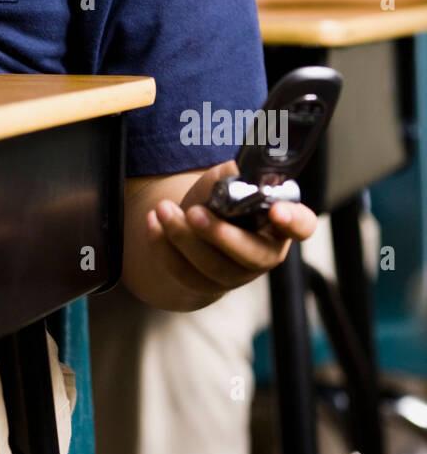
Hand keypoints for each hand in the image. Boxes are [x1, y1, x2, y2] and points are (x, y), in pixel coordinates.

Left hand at [145, 161, 316, 303]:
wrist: (194, 225)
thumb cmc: (220, 198)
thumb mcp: (230, 178)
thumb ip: (237, 172)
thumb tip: (238, 168)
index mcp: (279, 224)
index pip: (302, 226)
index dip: (293, 221)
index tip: (277, 211)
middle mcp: (263, 254)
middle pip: (251, 255)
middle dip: (220, 235)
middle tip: (194, 212)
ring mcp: (235, 275)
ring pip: (213, 267)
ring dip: (183, 237)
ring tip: (163, 210)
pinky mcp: (205, 285)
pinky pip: (185, 272)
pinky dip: (164, 247)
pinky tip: (153, 221)